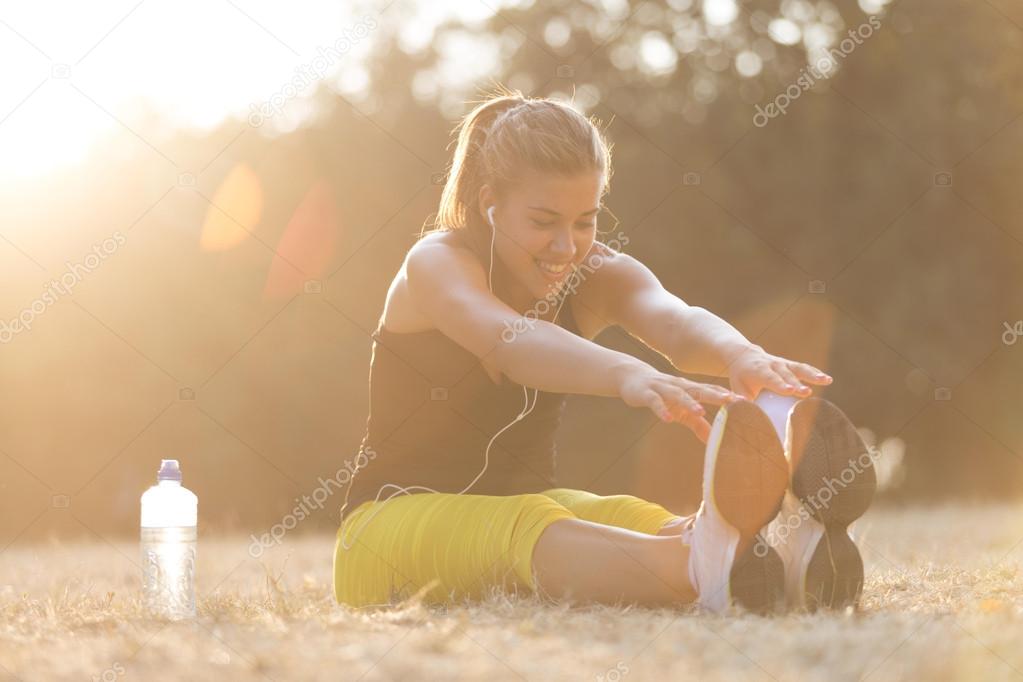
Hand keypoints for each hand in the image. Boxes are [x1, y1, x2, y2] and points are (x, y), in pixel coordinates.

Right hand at [617, 365, 738, 442]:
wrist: (632, 376)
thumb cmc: (661, 394)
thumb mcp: (680, 410)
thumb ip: (696, 422)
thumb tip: (713, 440)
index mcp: (690, 389)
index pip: (711, 391)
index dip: (727, 396)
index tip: (746, 402)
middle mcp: (679, 387)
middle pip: (699, 390)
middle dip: (715, 395)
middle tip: (732, 400)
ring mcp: (663, 389)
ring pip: (678, 395)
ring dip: (689, 403)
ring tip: (701, 411)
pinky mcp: (647, 394)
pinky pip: (655, 403)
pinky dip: (661, 410)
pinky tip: (667, 419)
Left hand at [727, 345, 832, 399]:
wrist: (743, 355)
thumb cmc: (740, 377)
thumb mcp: (737, 387)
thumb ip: (742, 399)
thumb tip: (744, 412)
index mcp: (758, 371)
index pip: (770, 378)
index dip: (780, 384)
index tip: (790, 390)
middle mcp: (772, 365)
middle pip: (787, 375)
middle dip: (797, 383)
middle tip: (806, 393)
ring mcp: (783, 363)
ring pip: (798, 368)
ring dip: (812, 375)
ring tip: (826, 380)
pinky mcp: (790, 364)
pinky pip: (804, 368)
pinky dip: (815, 372)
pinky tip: (828, 379)